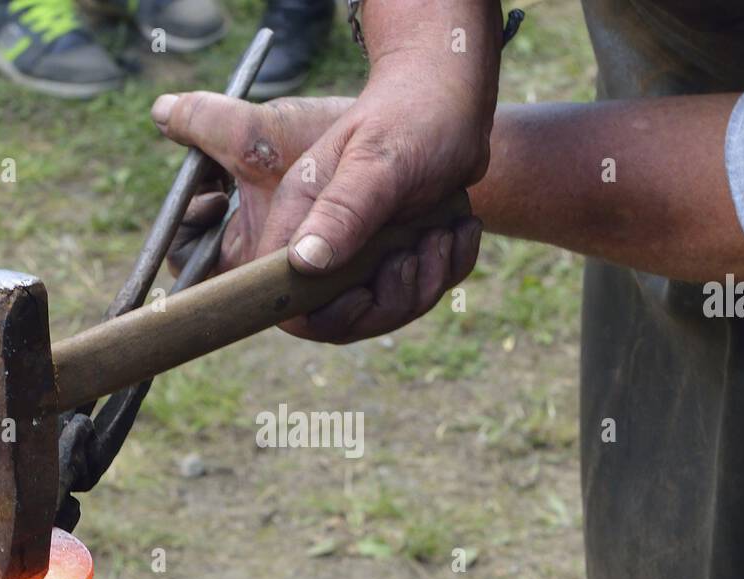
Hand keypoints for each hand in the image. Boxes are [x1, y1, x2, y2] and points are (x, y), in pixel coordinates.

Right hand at [153, 89, 483, 342]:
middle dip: (388, 303)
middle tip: (416, 256)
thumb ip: (342, 213)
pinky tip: (458, 230)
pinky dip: (447, 268)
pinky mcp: (398, 251)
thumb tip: (303, 264)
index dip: (320, 315)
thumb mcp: (377, 164)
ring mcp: (363, 249)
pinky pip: (420, 290)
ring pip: (385, 310)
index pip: (284, 298)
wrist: (453, 96)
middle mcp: (325, 239)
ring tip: (443, 235)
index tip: (362, 294)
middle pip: (340, 318)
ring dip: (425, 284)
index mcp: (302, 218)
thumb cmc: (411, 117)